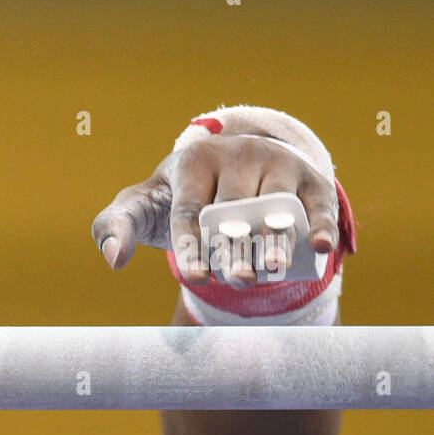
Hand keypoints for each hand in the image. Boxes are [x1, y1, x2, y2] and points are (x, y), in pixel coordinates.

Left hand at [90, 135, 339, 287]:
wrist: (226, 167)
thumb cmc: (176, 196)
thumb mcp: (140, 207)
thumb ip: (114, 228)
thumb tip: (112, 260)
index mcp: (194, 161)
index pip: (190, 209)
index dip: (192, 245)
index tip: (196, 276)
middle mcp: (238, 155)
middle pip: (235, 209)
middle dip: (234, 246)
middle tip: (236, 280)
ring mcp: (277, 162)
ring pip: (276, 205)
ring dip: (275, 238)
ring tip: (270, 270)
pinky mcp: (309, 176)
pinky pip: (318, 200)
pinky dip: (321, 223)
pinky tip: (321, 248)